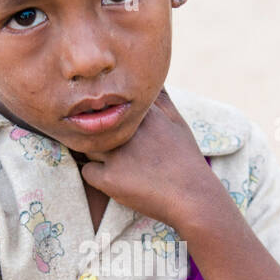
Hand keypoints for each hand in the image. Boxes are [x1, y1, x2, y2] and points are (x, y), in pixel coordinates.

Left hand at [79, 88, 213, 224]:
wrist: (192, 197)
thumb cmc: (185, 158)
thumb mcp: (177, 122)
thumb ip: (161, 99)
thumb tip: (152, 81)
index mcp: (143, 113)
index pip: (109, 103)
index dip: (109, 114)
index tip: (116, 125)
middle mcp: (127, 130)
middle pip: (94, 123)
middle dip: (99, 133)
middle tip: (116, 149)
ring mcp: (116, 154)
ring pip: (87, 145)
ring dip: (96, 153)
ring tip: (116, 164)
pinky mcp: (108, 179)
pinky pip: (87, 171)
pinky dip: (98, 176)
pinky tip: (116, 180)